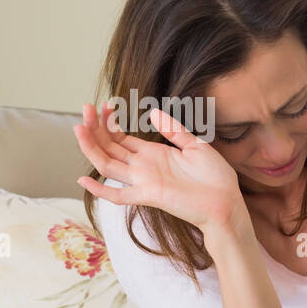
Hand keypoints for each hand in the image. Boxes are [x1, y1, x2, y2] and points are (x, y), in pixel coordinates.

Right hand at [73, 102, 242, 230]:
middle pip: (109, 148)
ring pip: (107, 165)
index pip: (121, 138)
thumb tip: (152, 112)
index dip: (109, 123)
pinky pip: (119, 196)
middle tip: (86, 108)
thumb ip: (174, 130)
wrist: (227, 202)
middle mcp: (144, 168)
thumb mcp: (196, 146)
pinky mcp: (149, 196)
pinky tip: (83, 179)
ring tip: (79, 127)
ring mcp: (143, 182)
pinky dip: (100, 190)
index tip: (103, 105)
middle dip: (95, 128)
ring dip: (91, 147)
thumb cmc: (216, 178)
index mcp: (154, 154)